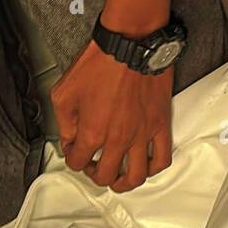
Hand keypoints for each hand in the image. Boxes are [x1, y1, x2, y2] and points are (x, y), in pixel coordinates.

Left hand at [51, 42, 172, 192]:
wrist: (131, 45)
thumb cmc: (100, 63)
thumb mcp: (65, 92)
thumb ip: (65, 122)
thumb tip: (70, 137)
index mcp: (93, 133)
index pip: (78, 162)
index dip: (72, 158)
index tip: (74, 150)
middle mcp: (118, 139)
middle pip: (105, 175)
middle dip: (94, 174)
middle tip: (93, 165)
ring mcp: (142, 134)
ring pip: (136, 176)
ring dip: (124, 182)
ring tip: (119, 177)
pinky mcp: (161, 124)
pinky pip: (162, 158)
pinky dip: (153, 168)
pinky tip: (145, 165)